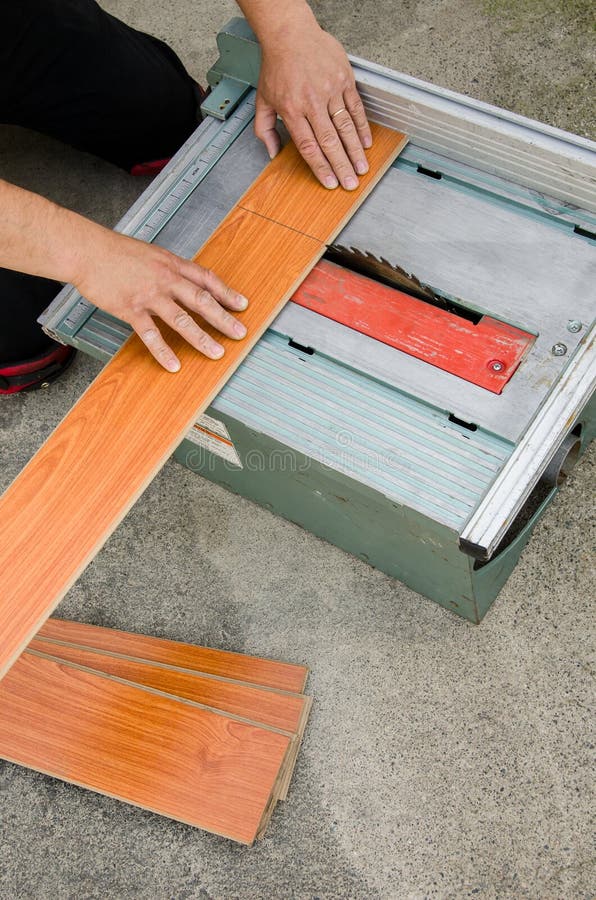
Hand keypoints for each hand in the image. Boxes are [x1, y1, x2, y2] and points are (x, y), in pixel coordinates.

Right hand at [75, 231, 247, 371]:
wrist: (86, 250)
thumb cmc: (114, 251)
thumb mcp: (150, 254)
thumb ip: (168, 269)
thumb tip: (182, 281)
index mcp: (171, 264)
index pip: (206, 279)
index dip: (226, 293)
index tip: (242, 305)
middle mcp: (165, 279)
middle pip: (202, 300)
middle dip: (224, 319)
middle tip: (240, 333)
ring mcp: (149, 295)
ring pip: (182, 319)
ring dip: (201, 338)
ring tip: (216, 353)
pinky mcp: (131, 308)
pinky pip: (150, 334)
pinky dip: (163, 351)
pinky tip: (173, 364)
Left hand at [254, 19, 371, 189]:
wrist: (289, 33)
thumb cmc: (277, 65)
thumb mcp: (263, 99)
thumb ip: (265, 129)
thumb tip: (271, 153)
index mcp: (292, 109)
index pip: (309, 146)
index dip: (321, 167)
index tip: (330, 182)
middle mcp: (312, 101)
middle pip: (329, 141)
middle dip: (342, 165)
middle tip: (351, 184)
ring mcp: (330, 89)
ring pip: (345, 126)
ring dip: (355, 150)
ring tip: (361, 168)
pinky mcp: (343, 79)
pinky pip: (355, 107)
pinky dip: (362, 126)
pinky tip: (366, 142)